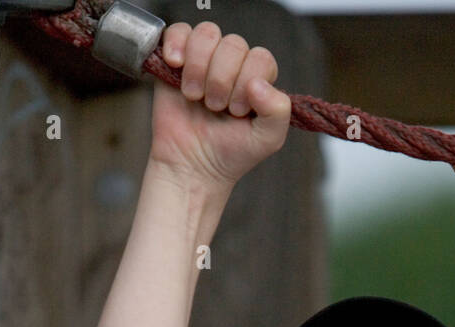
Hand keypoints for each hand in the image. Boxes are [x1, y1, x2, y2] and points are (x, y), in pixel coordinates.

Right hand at [149, 23, 290, 189]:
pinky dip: (177, 44)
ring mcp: (204, 60)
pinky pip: (179, 31)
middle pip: (234, 44)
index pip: (260, 58)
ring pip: (208, 34)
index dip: (248, 81)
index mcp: (257, 79)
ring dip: (200, 67)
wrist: (191, 167)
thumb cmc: (229, 154)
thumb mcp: (267, 140)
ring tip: (195, 96)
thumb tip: (257, 83)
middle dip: (223, 80)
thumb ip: (278, 111)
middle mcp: (233, 65)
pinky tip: (177, 65)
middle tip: (215, 108)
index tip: (237, 111)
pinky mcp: (177, 60)